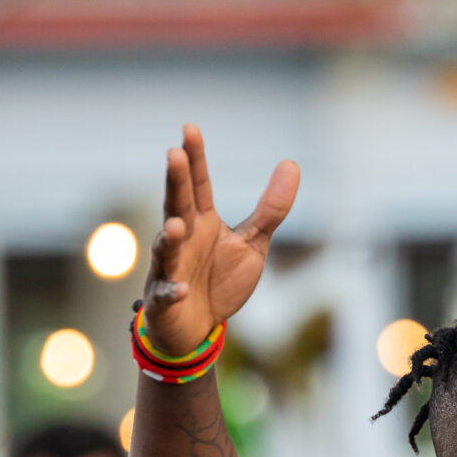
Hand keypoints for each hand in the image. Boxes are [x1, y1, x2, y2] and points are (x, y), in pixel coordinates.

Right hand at [143, 124, 300, 355]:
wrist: (198, 328)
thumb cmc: (221, 280)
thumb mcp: (253, 243)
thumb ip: (270, 208)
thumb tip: (291, 163)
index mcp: (202, 223)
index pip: (197, 186)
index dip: (195, 159)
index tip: (189, 129)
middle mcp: (182, 240)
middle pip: (177, 206)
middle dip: (175, 183)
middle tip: (174, 155)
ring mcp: (170, 269)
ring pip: (167, 249)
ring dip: (169, 238)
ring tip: (177, 225)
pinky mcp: (165, 300)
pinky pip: (167, 294)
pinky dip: (172, 292)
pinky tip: (180, 289)